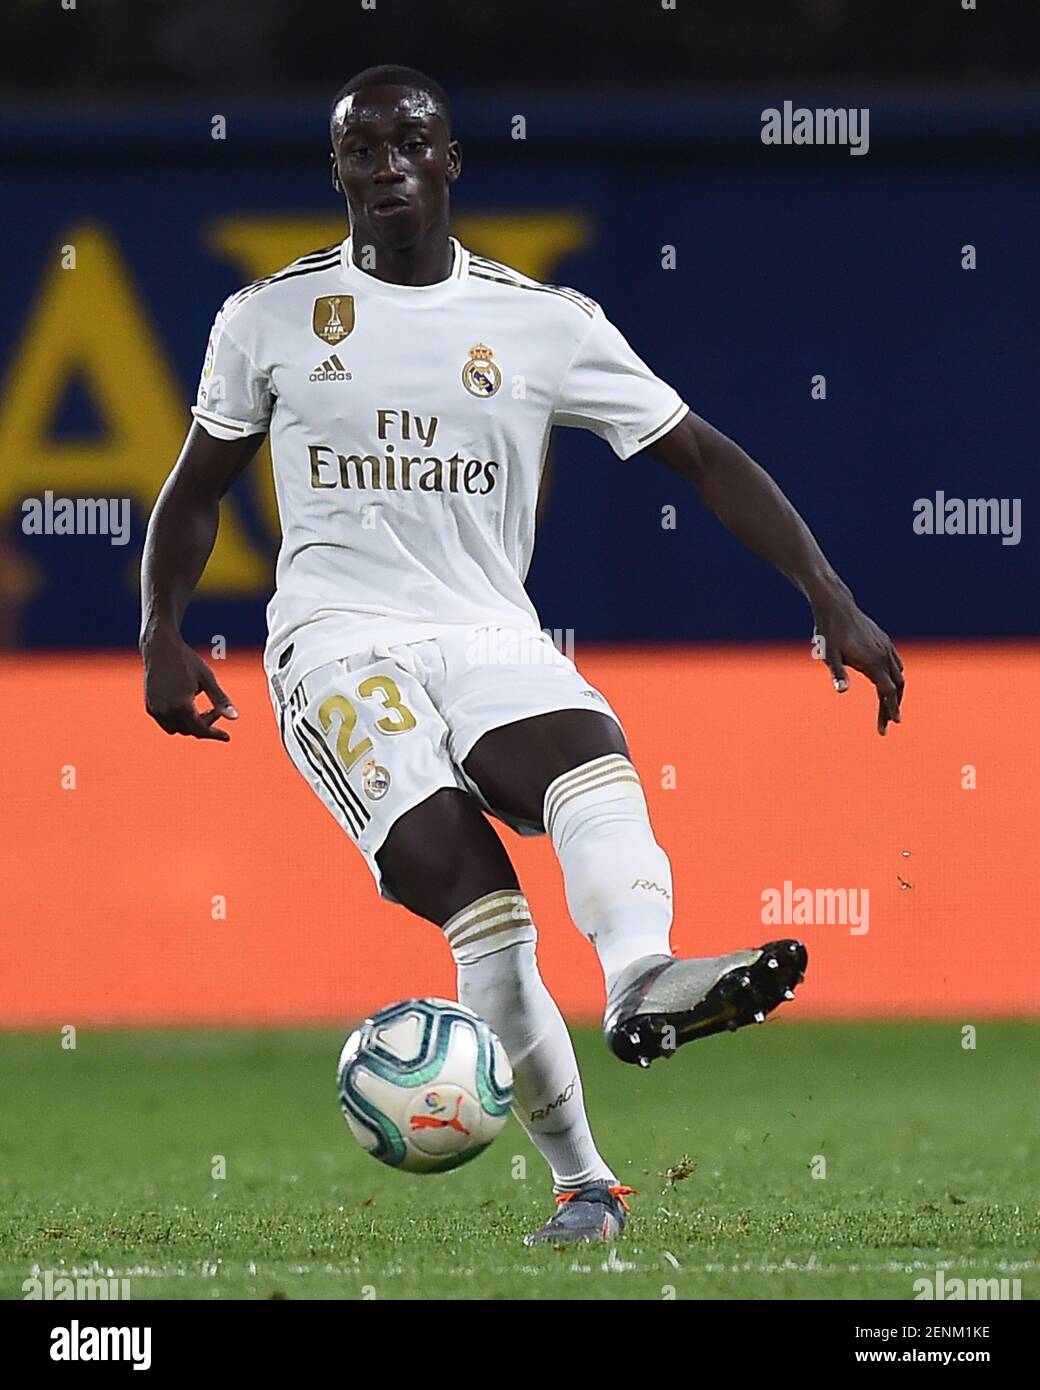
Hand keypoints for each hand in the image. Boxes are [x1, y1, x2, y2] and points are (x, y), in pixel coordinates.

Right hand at [142, 627, 237, 740]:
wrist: (159, 647)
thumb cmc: (187, 660)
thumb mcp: (207, 679)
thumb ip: (220, 700)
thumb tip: (235, 718)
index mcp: (182, 705)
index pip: (200, 730)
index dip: (215, 734)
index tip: (227, 737)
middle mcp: (166, 711)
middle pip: (189, 731)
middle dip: (204, 725)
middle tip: (214, 710)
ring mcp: (155, 709)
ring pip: (176, 729)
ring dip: (190, 724)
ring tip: (200, 708)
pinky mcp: (149, 706)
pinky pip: (166, 722)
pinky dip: (178, 719)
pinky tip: (186, 705)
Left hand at [812, 596, 903, 734]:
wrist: (836, 606)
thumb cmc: (828, 633)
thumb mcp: (829, 655)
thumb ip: (837, 674)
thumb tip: (841, 691)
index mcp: (873, 662)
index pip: (888, 691)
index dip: (891, 708)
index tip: (894, 723)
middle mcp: (884, 655)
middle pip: (897, 686)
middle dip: (893, 705)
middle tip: (887, 723)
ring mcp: (886, 646)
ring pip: (899, 674)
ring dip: (896, 692)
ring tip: (887, 707)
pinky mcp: (884, 640)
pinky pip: (896, 662)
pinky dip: (896, 676)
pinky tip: (888, 682)